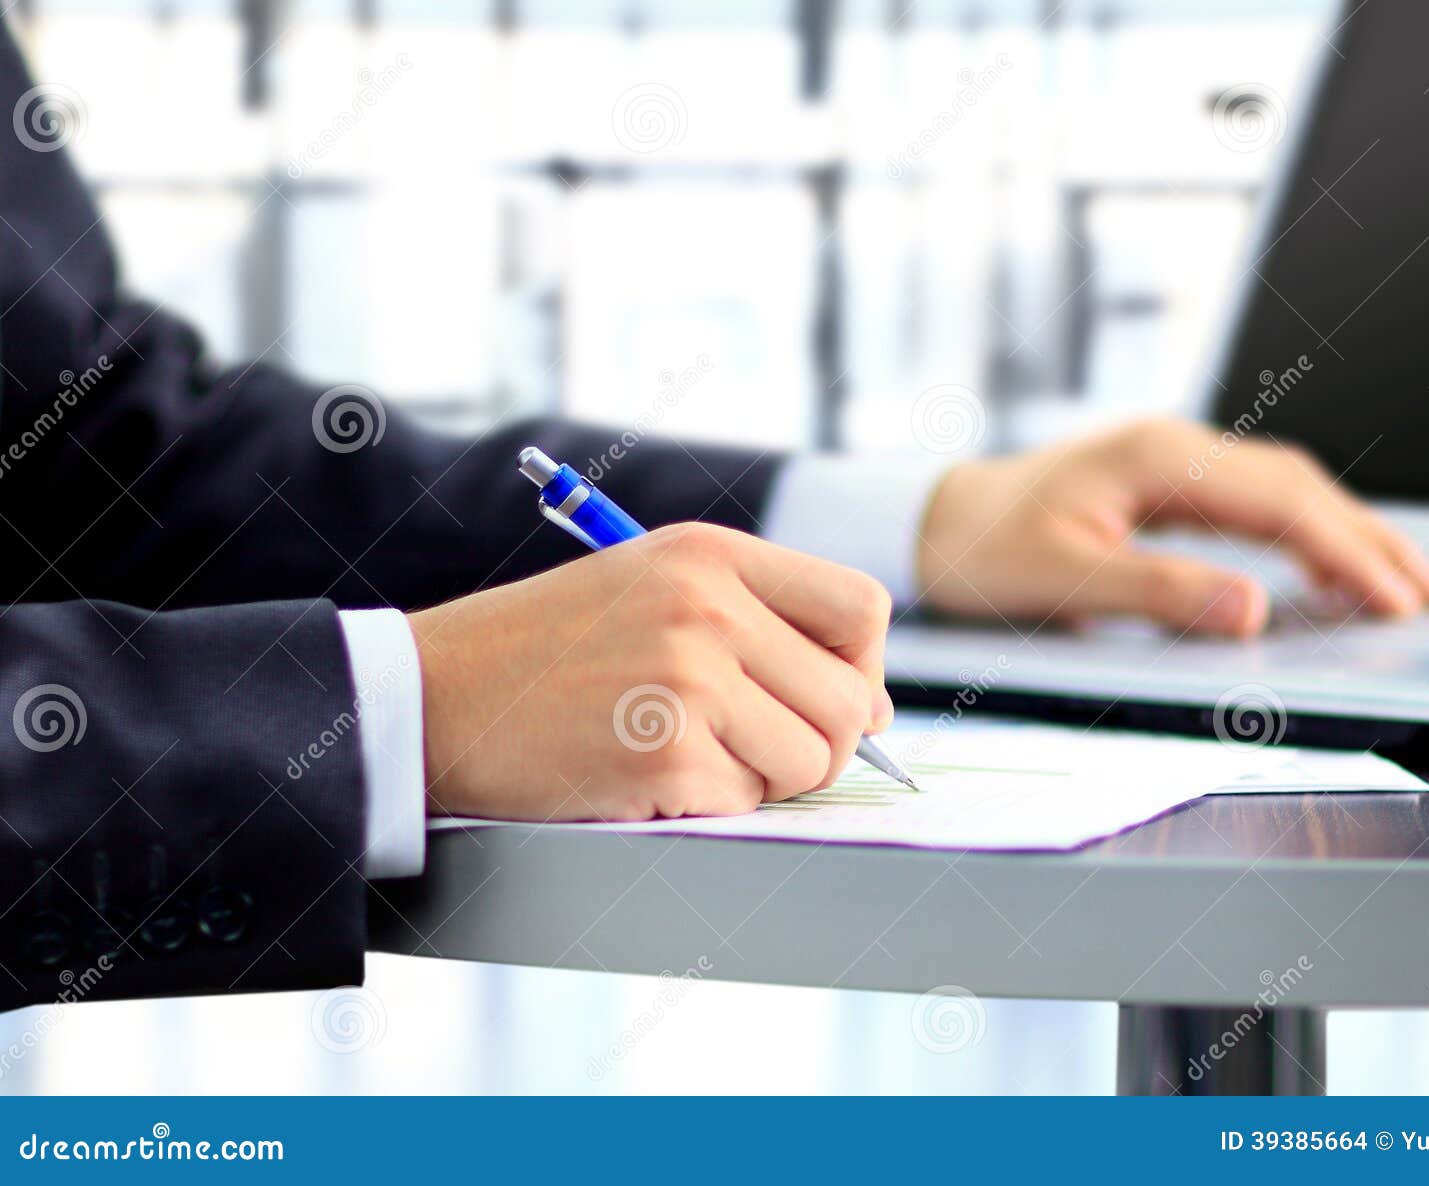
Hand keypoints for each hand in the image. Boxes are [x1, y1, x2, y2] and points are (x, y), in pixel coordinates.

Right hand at [408, 523, 892, 822]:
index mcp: (713, 555)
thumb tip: (874, 707)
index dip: (862, 667)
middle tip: (755, 750)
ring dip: (762, 779)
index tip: (825, 696)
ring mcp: (687, 679)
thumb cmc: (548, 649)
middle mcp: (709, 607)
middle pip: (851, 701)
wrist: (434, 694)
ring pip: (810, 762)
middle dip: (820, 744)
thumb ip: (761, 623)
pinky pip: (742, 803)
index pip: (861, 609)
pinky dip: (703, 806)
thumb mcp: (654, 587)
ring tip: (690, 755)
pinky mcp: (661, 754)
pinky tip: (642, 775)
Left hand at [915, 418, 1428, 636]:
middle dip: (1366, 539)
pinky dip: (1302, 531)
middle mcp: (1175, 448)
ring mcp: (1171, 461)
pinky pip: (1253, 501)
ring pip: (1283, 488)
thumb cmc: (987, 552)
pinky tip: (1326, 564)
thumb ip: (1159, 593)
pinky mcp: (1164, 484)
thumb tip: (1256, 611)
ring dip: (1344, 531)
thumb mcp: (1065, 581)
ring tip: (1403, 580)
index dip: (1346, 552)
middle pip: (1297, 485)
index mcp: (1158, 460)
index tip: (1396, 600)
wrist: (935, 524)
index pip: (1280, 502)